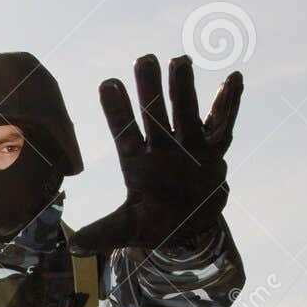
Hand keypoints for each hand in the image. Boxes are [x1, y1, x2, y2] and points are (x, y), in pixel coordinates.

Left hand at [68, 54, 242, 255]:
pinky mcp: (213, 152)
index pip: (125, 134)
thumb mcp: (126, 229)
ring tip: (181, 60)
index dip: (117, 112)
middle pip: (155, 116)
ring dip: (184, 88)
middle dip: (151, 90)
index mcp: (138, 163)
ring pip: (186, 113)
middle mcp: (162, 149)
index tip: (108, 83)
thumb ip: (102, 233)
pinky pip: (223, 126)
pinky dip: (230, 104)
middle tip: (144, 59)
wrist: (188, 225)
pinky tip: (234, 78)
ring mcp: (188, 146)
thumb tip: (72, 247)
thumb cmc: (153, 223)